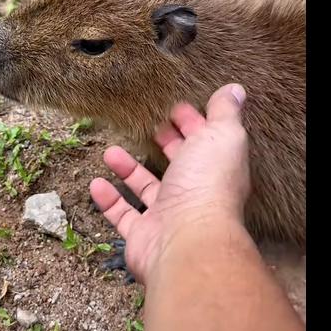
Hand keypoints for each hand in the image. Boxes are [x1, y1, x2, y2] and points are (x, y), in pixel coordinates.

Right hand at [88, 83, 251, 283]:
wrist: (187, 240)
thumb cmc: (207, 185)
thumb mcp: (223, 136)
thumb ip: (226, 112)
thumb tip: (235, 89)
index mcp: (214, 168)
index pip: (205, 141)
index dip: (193, 123)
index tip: (176, 105)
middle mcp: (193, 193)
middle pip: (178, 164)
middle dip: (166, 143)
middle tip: (148, 124)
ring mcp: (168, 216)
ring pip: (146, 188)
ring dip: (128, 169)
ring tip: (110, 151)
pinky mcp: (143, 234)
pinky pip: (122, 215)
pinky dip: (108, 201)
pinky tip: (95, 183)